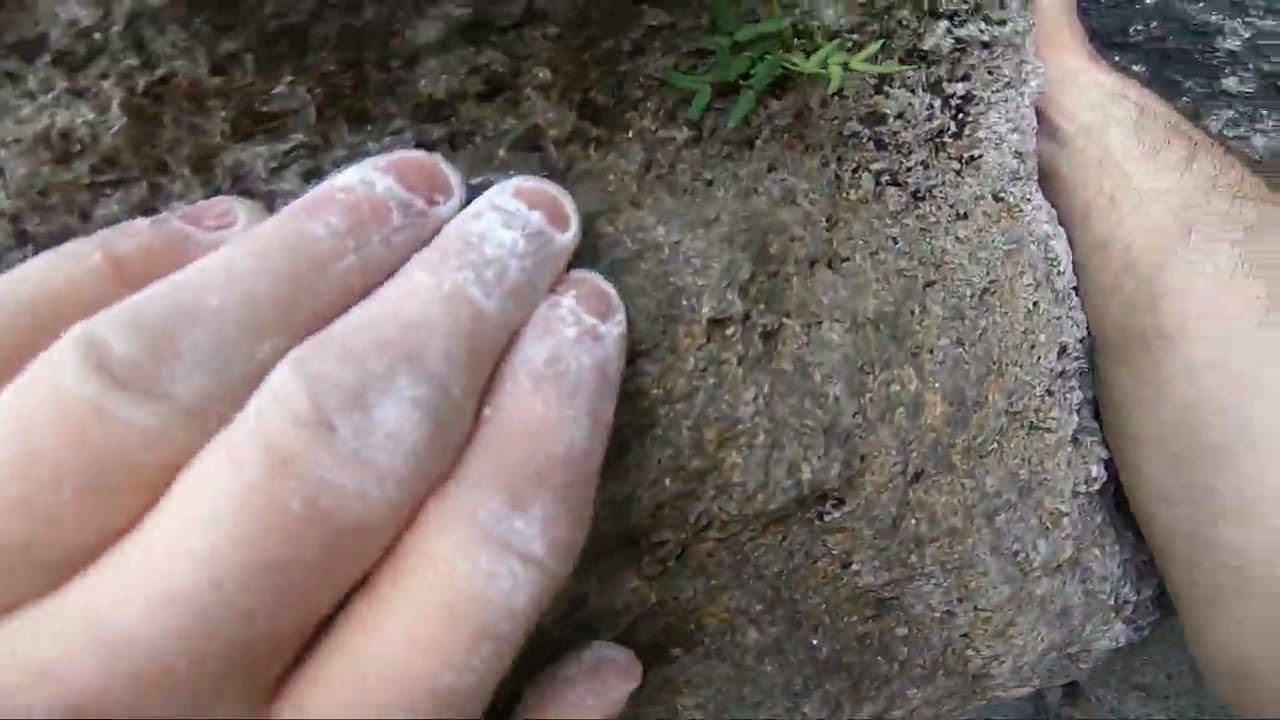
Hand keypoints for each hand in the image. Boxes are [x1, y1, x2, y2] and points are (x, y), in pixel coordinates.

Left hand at [0, 150, 641, 716]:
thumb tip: (614, 671)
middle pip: (321, 462)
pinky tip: (218, 221)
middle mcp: (118, 707)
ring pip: (152, 385)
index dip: (546, 427)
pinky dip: (104, 271)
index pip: (459, 581)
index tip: (591, 318)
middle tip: (532, 215)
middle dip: (452, 314)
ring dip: (304, 255)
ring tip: (409, 185)